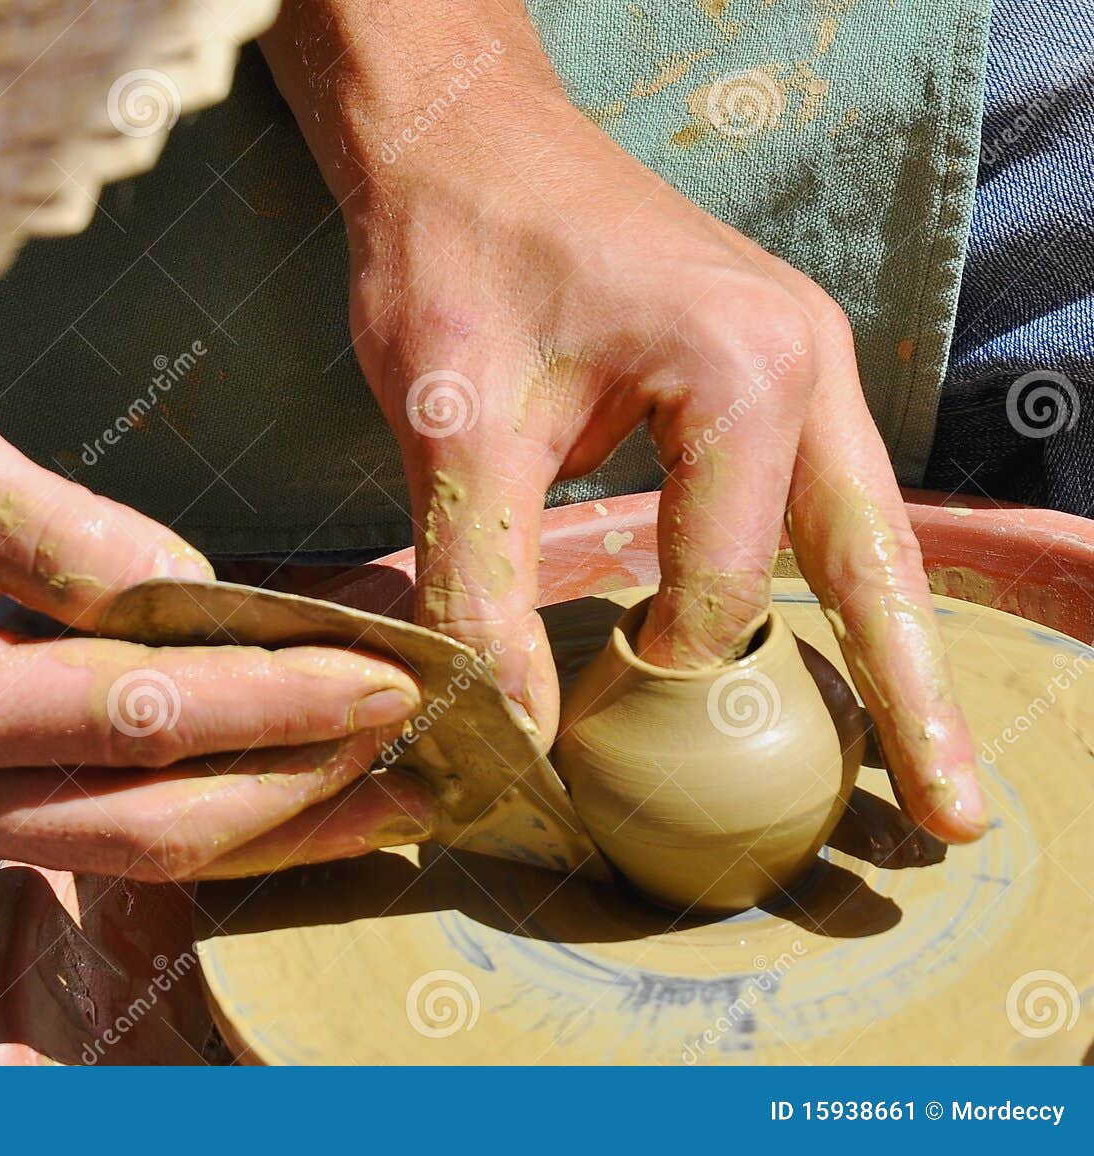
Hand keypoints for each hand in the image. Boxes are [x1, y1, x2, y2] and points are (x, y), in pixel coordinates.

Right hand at [0, 360, 438, 877]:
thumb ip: (48, 529)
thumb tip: (186, 587)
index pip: (141, 715)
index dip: (277, 699)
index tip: (391, 675)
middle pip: (156, 824)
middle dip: (306, 791)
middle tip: (428, 756)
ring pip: (139, 854)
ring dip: (277, 830)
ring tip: (394, 802)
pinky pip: (105, 833)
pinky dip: (211, 820)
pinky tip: (294, 798)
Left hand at [262, 0, 985, 840]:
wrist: (455, 138)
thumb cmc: (453, 257)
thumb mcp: (454, 434)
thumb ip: (483, 590)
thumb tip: (514, 731)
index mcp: (742, 375)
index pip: (722, 583)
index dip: (660, 666)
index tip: (599, 714)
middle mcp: (803, 361)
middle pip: (873, 561)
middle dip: (907, 692)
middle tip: (950, 816)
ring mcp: (799, 356)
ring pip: (863, 527)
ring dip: (890, 639)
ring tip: (926, 753)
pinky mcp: (766, 360)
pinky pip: (817, 487)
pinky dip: (829, 570)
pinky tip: (840, 637)